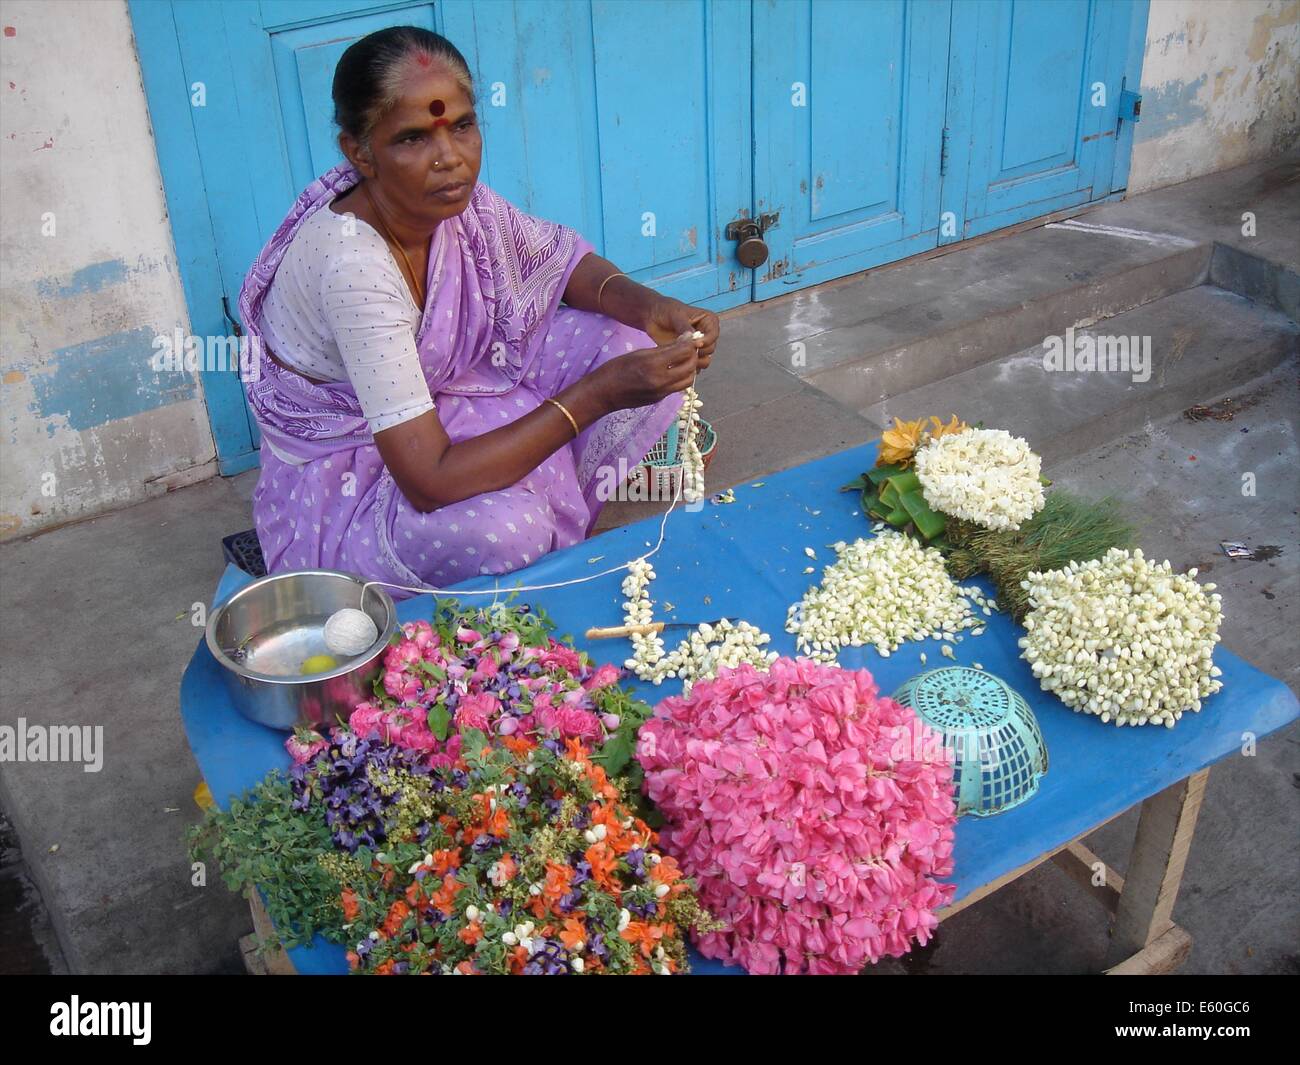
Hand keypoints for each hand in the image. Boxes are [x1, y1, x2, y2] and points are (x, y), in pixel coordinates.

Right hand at [586, 335, 700, 412]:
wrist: (603, 393)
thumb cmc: (615, 369)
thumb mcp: (638, 353)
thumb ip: (661, 350)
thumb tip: (681, 343)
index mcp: (653, 365)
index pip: (684, 352)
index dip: (689, 343)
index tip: (688, 337)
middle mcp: (661, 381)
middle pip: (690, 367)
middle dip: (692, 356)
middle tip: (688, 348)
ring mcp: (661, 393)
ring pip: (688, 381)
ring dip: (689, 370)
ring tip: (682, 360)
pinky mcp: (660, 399)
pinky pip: (676, 388)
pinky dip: (680, 378)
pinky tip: (673, 370)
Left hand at [644, 298, 718, 369]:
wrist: (652, 316)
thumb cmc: (666, 311)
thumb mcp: (676, 315)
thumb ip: (685, 327)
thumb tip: (694, 338)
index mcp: (709, 321)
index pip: (713, 335)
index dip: (706, 341)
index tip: (695, 344)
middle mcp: (707, 334)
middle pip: (710, 349)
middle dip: (698, 352)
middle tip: (684, 351)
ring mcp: (699, 346)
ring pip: (704, 360)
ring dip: (693, 362)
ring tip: (680, 358)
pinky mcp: (690, 355)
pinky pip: (695, 366)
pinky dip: (687, 367)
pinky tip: (676, 363)